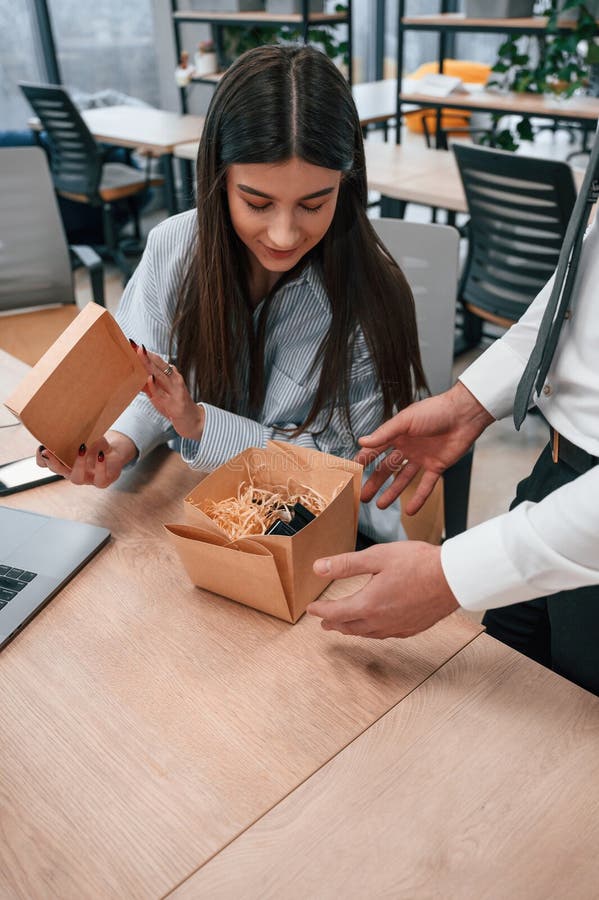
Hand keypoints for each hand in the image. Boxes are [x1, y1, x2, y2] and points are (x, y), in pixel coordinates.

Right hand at [35, 430, 136, 487]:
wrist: (113, 454)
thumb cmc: (94, 444)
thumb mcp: (83, 435)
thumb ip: (75, 431)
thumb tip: (71, 420)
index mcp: (62, 462)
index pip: (45, 464)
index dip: (42, 458)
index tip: (42, 447)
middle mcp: (71, 472)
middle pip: (57, 471)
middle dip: (52, 462)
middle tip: (49, 451)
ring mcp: (86, 479)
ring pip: (77, 478)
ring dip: (77, 464)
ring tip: (82, 448)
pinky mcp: (102, 481)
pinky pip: (100, 479)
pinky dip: (100, 467)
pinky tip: (100, 455)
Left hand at [134, 344, 204, 440]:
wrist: (192, 421)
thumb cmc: (174, 405)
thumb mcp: (161, 393)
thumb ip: (148, 385)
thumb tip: (133, 376)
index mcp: (172, 375)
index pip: (157, 360)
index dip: (145, 352)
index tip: (133, 344)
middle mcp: (175, 380)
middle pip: (158, 365)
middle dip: (145, 354)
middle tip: (134, 345)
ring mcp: (175, 391)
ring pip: (160, 375)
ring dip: (149, 364)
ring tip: (140, 354)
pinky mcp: (175, 404)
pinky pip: (162, 394)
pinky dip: (156, 386)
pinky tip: (150, 378)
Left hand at [308, 542, 458, 638]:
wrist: (453, 578)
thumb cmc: (418, 563)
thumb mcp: (377, 557)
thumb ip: (346, 564)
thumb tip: (318, 568)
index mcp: (368, 604)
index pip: (336, 612)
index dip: (321, 611)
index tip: (311, 609)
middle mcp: (381, 621)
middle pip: (350, 626)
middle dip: (334, 623)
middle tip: (324, 623)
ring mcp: (398, 627)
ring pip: (367, 633)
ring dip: (352, 629)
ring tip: (345, 626)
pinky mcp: (412, 628)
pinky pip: (385, 634)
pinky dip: (373, 632)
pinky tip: (376, 626)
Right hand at [356, 382, 493, 513]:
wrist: (463, 415)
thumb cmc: (434, 411)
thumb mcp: (405, 420)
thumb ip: (384, 434)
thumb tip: (362, 442)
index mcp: (398, 434)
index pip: (376, 450)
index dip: (364, 460)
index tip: (352, 472)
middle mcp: (408, 448)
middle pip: (387, 468)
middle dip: (374, 482)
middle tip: (362, 496)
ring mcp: (422, 459)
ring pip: (403, 479)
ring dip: (392, 492)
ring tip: (380, 505)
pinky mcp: (437, 467)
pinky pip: (426, 486)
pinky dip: (418, 499)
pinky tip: (410, 511)